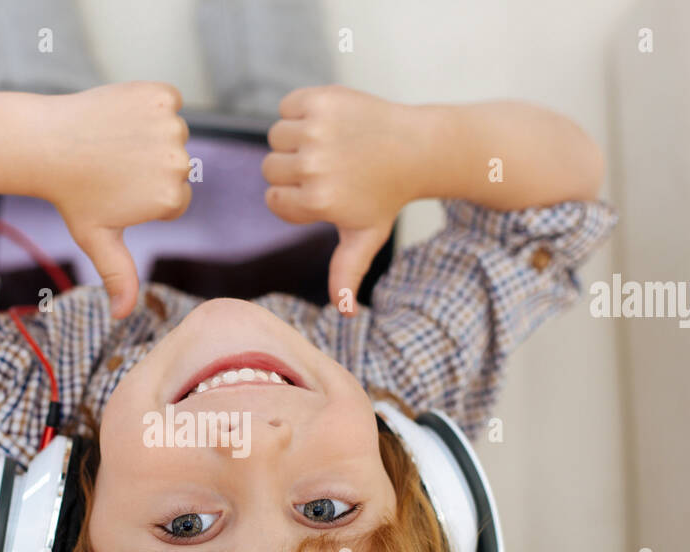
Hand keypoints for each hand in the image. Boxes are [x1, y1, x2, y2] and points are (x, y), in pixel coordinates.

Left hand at [40, 82, 192, 318]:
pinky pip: (169, 100)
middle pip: (177, 166)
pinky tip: (121, 117)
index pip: (175, 199)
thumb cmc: (72, 196)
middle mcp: (178, 163)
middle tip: (111, 166)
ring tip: (113, 142)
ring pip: (172, 133)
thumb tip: (123, 316)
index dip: (144, 196)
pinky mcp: (161, 95)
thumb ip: (120, 276)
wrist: (45, 143)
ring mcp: (171, 126)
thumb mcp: (99, 240)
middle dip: (149, 166)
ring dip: (149, 135)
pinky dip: (151, 105)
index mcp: (170, 200)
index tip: (116, 189)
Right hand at [262, 86, 419, 313]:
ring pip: (277, 136)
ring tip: (329, 145)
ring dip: (295, 139)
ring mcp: (316, 131)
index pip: (274, 199)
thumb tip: (344, 313)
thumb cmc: (386, 196)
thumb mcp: (364, 238)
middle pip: (271, 168)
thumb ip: (345, 274)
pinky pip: (287, 107)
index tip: (325, 191)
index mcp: (317, 201)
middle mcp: (313, 166)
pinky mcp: (320, 99)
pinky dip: (300, 111)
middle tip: (331, 167)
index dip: (295, 197)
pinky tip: (328, 123)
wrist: (418, 147)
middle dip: (294, 169)